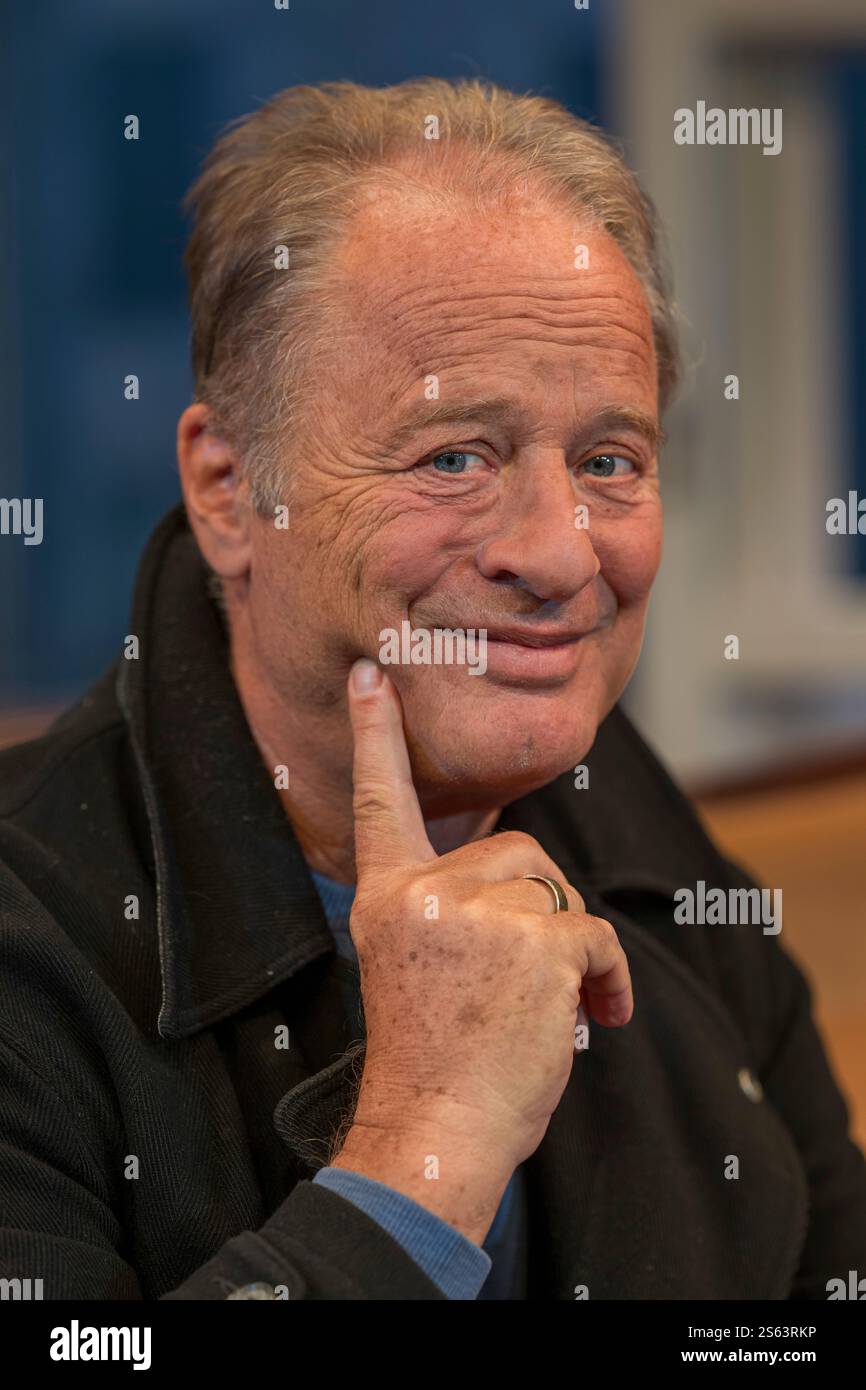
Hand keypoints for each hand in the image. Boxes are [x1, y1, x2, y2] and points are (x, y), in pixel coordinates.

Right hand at [340, 658, 631, 1191]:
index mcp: (385, 896)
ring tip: (547, 1005)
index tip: (371, 672)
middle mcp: (425, 893)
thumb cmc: (432, 1055)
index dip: (378, 733)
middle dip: (538, 905)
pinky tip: (593, 1019)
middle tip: (523, 975)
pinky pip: (595, 934)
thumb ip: (446, 899)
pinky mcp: (537, 943)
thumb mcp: (412, 960)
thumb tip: (520, 853)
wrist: (437, 1129)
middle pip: (517, 851)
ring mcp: (479, 915)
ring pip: (556, 891)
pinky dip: (608, 979)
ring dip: (569, 946)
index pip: (383, 801)